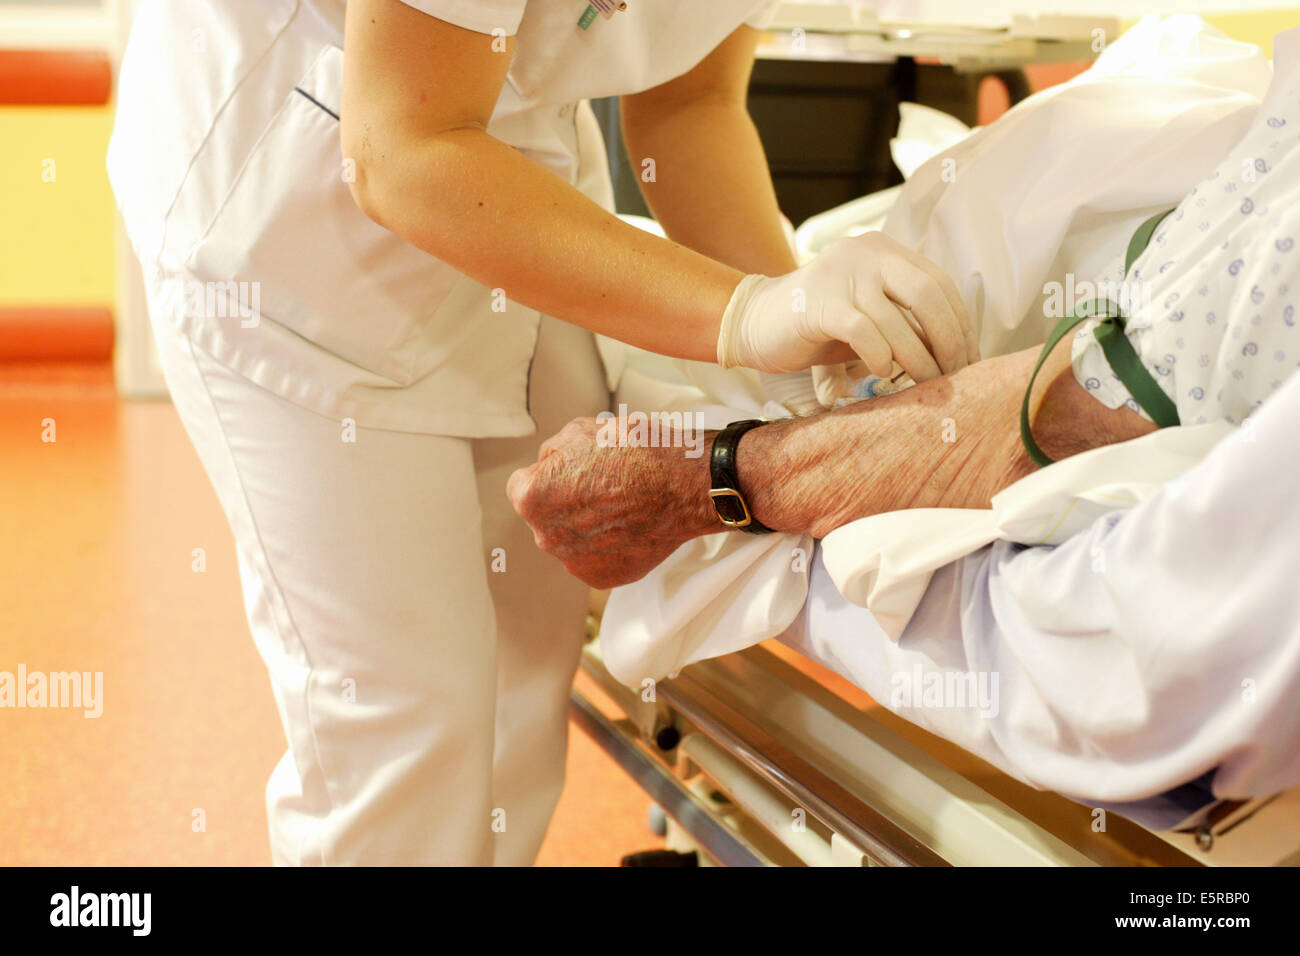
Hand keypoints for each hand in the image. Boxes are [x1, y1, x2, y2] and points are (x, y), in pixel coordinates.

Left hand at [507, 418, 717, 588]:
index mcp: (532, 498)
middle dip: (566, 503)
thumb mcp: (582, 429)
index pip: (523, 486)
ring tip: (621, 506)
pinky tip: (629, 526)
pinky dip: (608, 546)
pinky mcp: (601, 578)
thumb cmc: (635, 454)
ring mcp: (573, 561)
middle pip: (547, 517)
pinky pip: (595, 559)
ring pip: (571, 540)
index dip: (550, 474)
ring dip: (587, 526)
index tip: (573, 472)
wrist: (682, 487)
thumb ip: (553, 451)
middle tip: (603, 486)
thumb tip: (549, 463)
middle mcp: (546, 536)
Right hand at [718, 231, 979, 383]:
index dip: (960, 324)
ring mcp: (843, 275)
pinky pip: (865, 332)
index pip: (940, 283)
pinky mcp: (819, 303)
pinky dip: (880, 356)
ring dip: (918, 359)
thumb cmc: (817, 326)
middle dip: (949, 340)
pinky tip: (879, 373)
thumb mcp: (868, 315)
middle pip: (929, 294)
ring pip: (899, 318)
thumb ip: (904, 321)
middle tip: (955, 375)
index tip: (968, 360)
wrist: (753, 321)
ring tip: (925, 384)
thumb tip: (954, 355)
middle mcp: (867, 254)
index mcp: (884, 252)